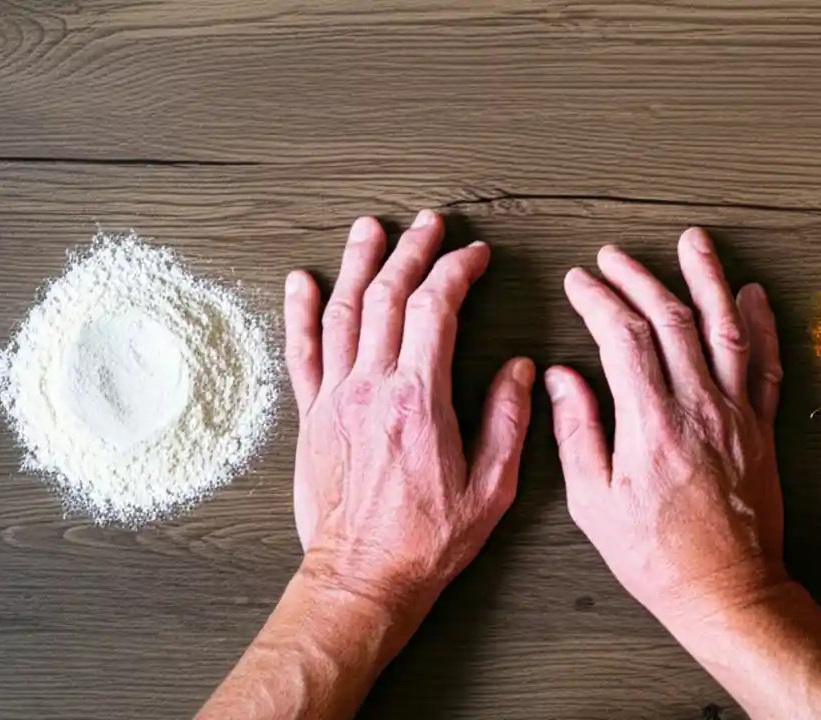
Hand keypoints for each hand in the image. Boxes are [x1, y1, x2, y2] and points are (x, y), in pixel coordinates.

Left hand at [283, 210, 534, 614]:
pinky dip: (300, 312)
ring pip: (344, 311)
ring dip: (359, 264)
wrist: (361, 577)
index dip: (457, 271)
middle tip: (429, 224)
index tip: (474, 255)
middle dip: (412, 251)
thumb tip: (520, 372)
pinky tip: (301, 281)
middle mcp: (372, 386)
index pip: (437, 309)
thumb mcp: (491, 489)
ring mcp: (335, 397)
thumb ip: (507, 423)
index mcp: (420, 398)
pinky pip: (302, 351)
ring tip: (370, 229)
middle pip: (389, 296)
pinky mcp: (312, 416)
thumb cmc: (426, 540)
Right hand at [547, 227, 785, 617]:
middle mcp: (700, 408)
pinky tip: (753, 294)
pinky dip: (762, 324)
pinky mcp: (762, 428)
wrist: (729, 592)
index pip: (624, 338)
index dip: (599, 300)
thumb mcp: (593, 504)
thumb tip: (560, 378)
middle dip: (639, 278)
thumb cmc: (656, 557)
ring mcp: (738, 414)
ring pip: (726, 328)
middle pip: (672, 320)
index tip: (580, 282)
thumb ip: (576, 433)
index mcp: (651, 425)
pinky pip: (767, 364)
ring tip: (693, 242)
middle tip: (614, 256)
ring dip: (708, 278)